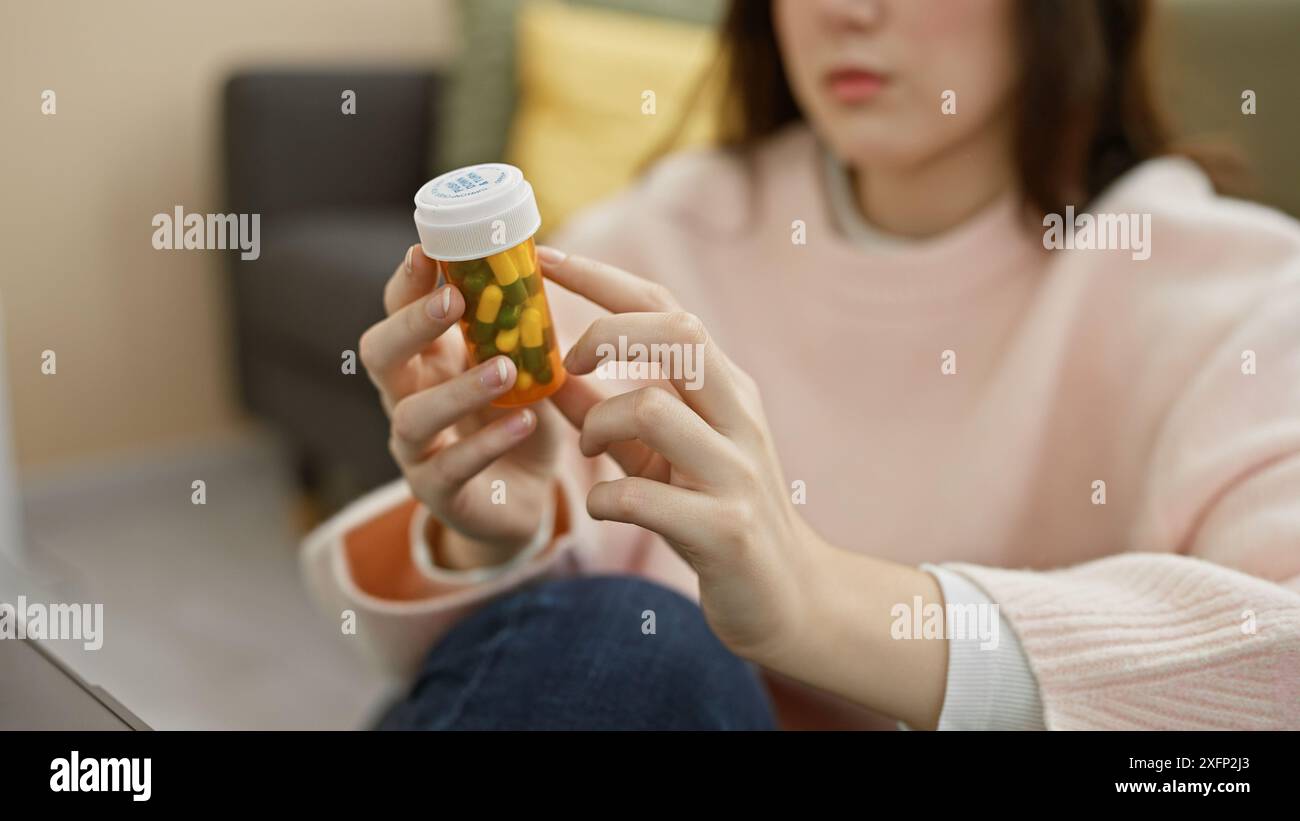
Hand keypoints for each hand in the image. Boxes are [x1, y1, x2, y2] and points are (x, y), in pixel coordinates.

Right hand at [359, 244, 563, 567]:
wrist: (522, 499)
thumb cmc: (515, 420)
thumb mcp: (520, 368)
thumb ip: (519, 328)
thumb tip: (538, 265)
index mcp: (424, 360)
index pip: (397, 312)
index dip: (406, 282)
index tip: (425, 250)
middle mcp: (406, 399)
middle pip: (380, 356)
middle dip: (411, 325)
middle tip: (453, 301)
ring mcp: (416, 449)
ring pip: (412, 416)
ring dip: (457, 389)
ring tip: (502, 369)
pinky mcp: (438, 493)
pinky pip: (451, 468)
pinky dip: (487, 443)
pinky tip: (523, 422)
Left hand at [543, 248, 948, 726]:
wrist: (789, 598)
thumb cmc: (717, 516)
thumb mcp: (661, 457)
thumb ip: (610, 415)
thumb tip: (549, 376)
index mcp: (726, 388)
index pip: (666, 307)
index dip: (601, 277)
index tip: (544, 255)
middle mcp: (739, 417)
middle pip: (676, 332)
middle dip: (604, 334)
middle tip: (568, 366)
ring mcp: (735, 471)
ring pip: (650, 408)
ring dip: (596, 425)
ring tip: (589, 451)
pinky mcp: (724, 529)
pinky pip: (641, 495)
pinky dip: (603, 497)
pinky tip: (605, 506)